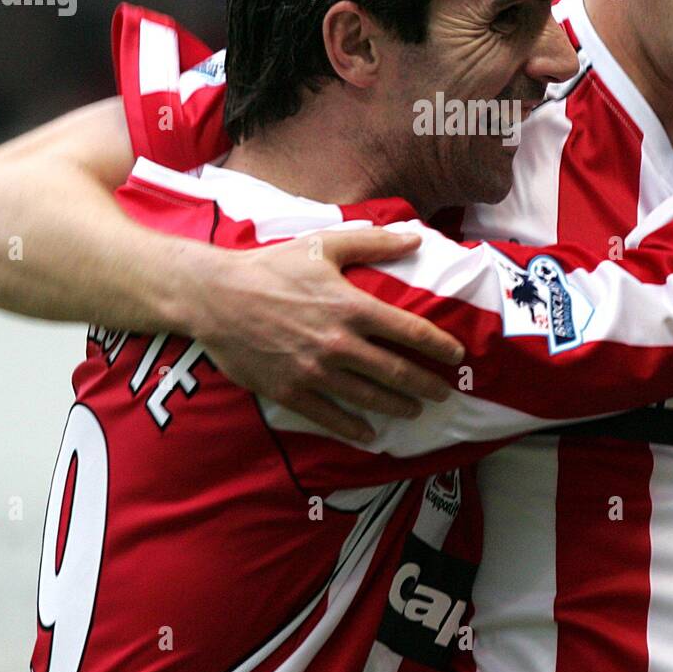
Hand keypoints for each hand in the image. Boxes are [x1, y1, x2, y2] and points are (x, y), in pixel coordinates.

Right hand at [178, 229, 463, 442]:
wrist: (216, 297)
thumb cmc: (271, 267)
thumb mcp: (324, 245)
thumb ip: (372, 242)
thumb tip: (415, 237)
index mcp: (352, 307)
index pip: (410, 331)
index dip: (439, 345)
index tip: (456, 354)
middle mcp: (339, 343)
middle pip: (397, 372)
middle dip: (427, 384)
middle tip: (444, 392)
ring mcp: (315, 371)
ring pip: (370, 398)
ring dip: (399, 406)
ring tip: (415, 410)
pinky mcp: (291, 391)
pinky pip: (331, 418)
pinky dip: (356, 429)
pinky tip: (371, 434)